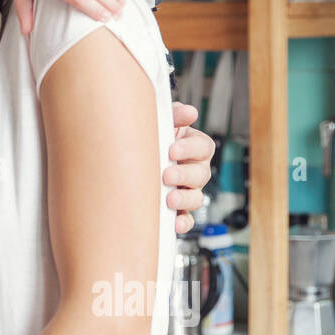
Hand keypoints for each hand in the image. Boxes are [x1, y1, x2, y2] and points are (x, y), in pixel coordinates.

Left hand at [164, 101, 214, 234]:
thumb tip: (189, 112)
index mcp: (194, 147)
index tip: (172, 149)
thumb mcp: (162, 122)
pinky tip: (173, 222)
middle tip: (166, 175)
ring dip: (184, 199)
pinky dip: (182, 223)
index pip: (203, 147)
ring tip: (168, 199)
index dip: (190, 148)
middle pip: (202, 174)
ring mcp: (188, 191)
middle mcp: (195, 170)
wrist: (131, 160)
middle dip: (184, 175)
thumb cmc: (151, 138)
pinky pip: (187, 220)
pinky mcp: (179, 211)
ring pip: (197, 198)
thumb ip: (174, 116)